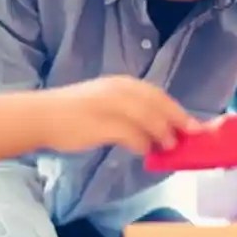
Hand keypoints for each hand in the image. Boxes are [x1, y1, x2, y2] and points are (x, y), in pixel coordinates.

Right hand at [37, 76, 200, 154]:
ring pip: (147, 116)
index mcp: (121, 84)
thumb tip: (157, 133)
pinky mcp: (99, 123)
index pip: (157, 95)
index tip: (195, 125)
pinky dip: (142, 143)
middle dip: (178, 119)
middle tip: (193, 135)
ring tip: (170, 146)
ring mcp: (108, 104)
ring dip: (163, 132)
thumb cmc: (74, 114)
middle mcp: (118, 90)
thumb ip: (130, 115)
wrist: (41, 116)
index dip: (177, 110)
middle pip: (157, 102)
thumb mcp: (105, 104)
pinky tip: (146, 152)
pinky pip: (130, 133)